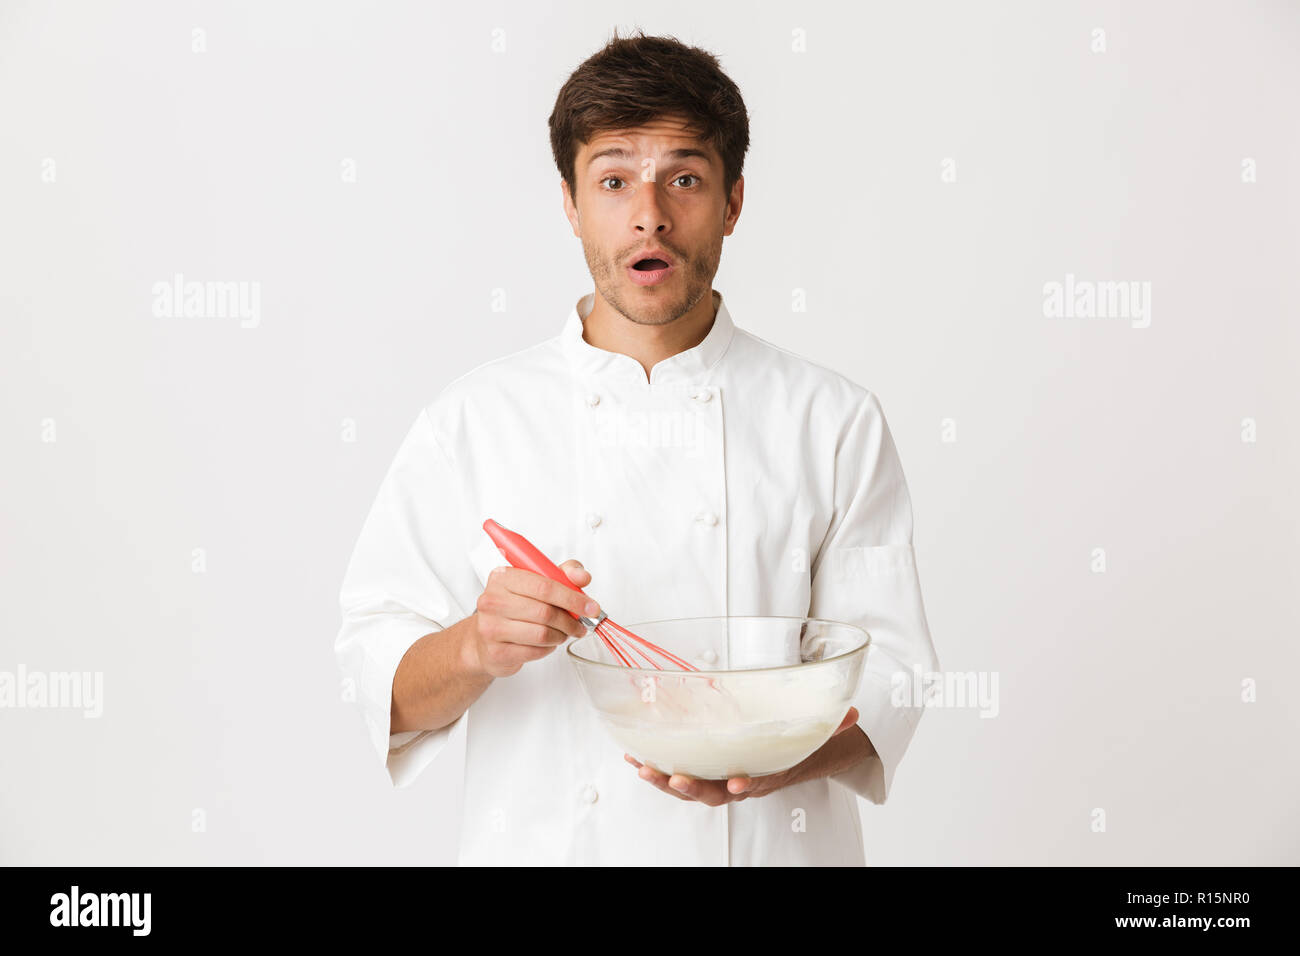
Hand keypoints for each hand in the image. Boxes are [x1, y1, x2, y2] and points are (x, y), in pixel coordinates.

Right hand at [466, 559, 596, 677]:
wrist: (486, 638)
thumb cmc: (514, 607)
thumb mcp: (538, 583)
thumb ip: (564, 575)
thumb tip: (582, 577)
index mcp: (503, 577)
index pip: (545, 586)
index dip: (573, 598)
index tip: (590, 607)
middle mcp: (492, 600)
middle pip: (545, 612)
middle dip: (570, 621)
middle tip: (580, 625)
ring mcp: (490, 627)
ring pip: (542, 634)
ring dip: (560, 635)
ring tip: (562, 633)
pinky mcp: (496, 652)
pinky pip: (535, 651)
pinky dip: (548, 648)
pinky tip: (546, 643)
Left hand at [626, 706, 860, 805]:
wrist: (790, 757)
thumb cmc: (797, 743)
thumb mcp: (818, 734)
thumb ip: (833, 724)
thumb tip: (853, 713)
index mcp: (766, 772)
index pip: (758, 782)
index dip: (746, 783)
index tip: (737, 782)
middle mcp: (740, 781)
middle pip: (714, 792)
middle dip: (692, 788)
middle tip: (674, 779)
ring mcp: (719, 779)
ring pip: (690, 788)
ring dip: (664, 780)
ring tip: (643, 768)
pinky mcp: (701, 771)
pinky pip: (676, 775)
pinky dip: (655, 767)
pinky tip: (635, 756)